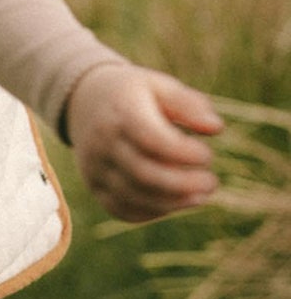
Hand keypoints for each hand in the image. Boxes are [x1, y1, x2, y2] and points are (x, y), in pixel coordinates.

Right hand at [65, 64, 223, 222]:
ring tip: (200, 195)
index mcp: (121, 112)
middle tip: (210, 182)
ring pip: (134, 197)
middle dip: (183, 184)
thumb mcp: (160, 86)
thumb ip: (189, 104)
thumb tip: (216, 129)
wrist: (82, 102)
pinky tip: (176, 201)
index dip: (184, 153)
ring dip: (173, 202)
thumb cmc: (133, 93)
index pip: (151, 139)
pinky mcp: (95, 187)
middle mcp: (103, 143)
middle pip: (143, 174)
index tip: (206, 153)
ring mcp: (95, 168)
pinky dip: (153, 211)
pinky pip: (123, 210)